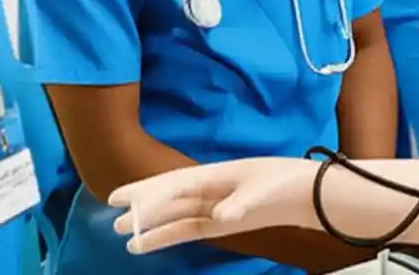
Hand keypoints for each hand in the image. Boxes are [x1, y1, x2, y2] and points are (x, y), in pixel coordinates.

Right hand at [108, 158, 316, 254]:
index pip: (172, 183)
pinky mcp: (219, 225)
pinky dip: (166, 237)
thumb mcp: (262, 190)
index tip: (118, 196)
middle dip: (142, 205)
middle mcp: (207, 190)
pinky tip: (146, 244)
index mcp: (213, 174)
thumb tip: (220, 217)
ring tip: (124, 234)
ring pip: (173, 217)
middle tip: (113, 214)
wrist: (305, 194)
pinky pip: (186, 230)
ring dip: (150, 225)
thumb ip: (239, 203)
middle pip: (167, 198)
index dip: (145, 189)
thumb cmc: (283, 182)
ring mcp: (212, 207)